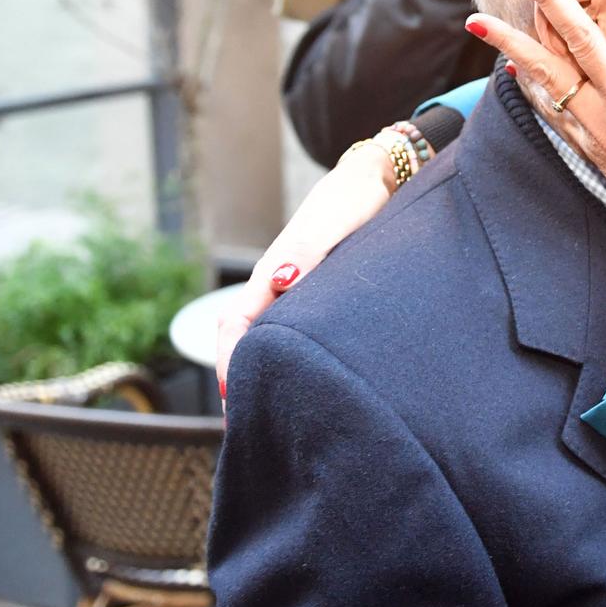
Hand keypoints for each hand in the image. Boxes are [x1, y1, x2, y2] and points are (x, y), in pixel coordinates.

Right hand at [215, 142, 394, 397]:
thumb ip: (307, 255)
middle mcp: (278, 287)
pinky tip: (307, 381)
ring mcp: (297, 291)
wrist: (375, 181)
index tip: (232, 398)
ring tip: (272, 413)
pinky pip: (295, 333)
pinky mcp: (319, 294)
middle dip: (242, 379)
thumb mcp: (329, 228)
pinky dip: (291, 359)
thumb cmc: (352, 201)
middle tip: (247, 425)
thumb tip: (283, 283)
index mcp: (272, 275)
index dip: (229, 362)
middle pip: (245, 339)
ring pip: (270, 338)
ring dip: (265, 371)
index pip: (234, 325)